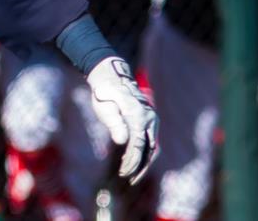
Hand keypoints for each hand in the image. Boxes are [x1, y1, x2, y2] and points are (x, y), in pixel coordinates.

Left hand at [86, 57, 159, 184]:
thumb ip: (114, 122)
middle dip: (139, 166)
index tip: (124, 172)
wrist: (112, 79)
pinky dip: (144, 154)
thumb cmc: (105, 93)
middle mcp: (149, 119)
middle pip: (149, 148)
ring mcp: (152, 120)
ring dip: (143, 162)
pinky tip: (134, 162)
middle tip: (128, 179)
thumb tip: (123, 141)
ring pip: (152, 147)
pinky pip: (150, 142)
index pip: (138, 144)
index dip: (133, 160)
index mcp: (138, 115)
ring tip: (131, 175)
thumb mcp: (105, 106)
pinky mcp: (150, 122)